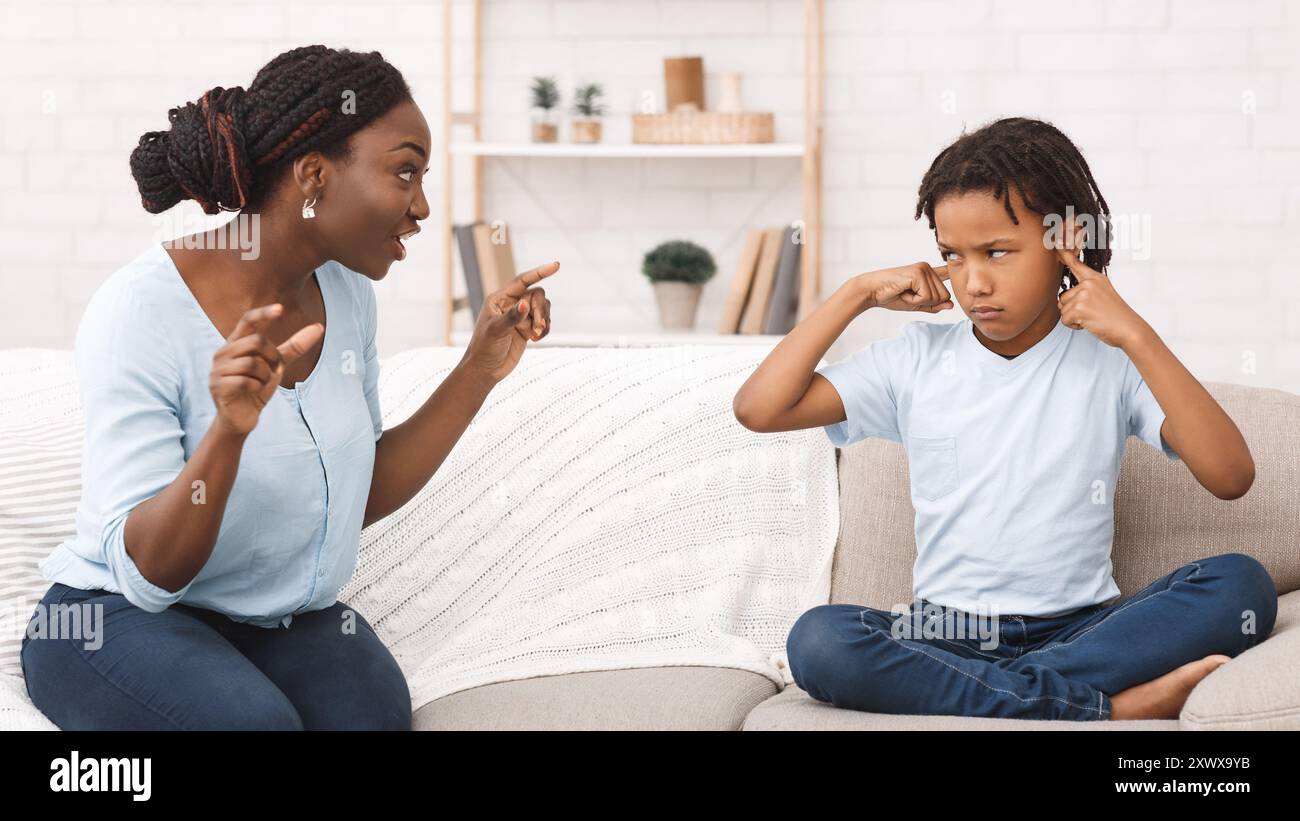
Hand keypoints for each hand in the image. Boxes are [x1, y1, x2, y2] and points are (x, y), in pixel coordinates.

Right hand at [209, 303, 323, 435]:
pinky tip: (253, 391)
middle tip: (274, 370)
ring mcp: (217, 369)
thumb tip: (319, 327)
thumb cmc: (257, 387)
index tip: (281, 308)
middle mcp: (223, 352)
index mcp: (236, 343)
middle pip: (256, 341)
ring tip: (261, 384)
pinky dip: (256, 388)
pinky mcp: (217, 386)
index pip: (248, 321)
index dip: (263, 314)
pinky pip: (245, 381)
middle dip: (273, 357)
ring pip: (252, 364)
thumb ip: (295, 346)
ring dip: (265, 376)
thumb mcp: (278, 364)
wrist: (242, 417)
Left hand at [460, 261, 558, 384]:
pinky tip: (536, 339)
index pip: (522, 280)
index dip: (539, 272)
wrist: (486, 369)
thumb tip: (525, 303)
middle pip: (537, 295)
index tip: (556, 265)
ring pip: (543, 308)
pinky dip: (545, 329)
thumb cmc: (484, 348)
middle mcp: (511, 304)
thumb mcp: (496, 331)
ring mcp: (520, 316)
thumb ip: (512, 316)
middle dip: (541, 310)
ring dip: (544, 321)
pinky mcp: (528, 328)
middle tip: (538, 326)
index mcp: (500, 299)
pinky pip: (544, 321)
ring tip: (536, 335)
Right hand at [855, 262, 953, 313]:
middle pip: (944, 295)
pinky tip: (903, 292)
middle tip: (907, 295)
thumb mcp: (916, 304)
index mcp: (928, 273)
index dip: (955, 272)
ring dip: (918, 301)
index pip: (946, 276)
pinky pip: (926, 296)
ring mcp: (924, 269)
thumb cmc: (891, 296)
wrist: (872, 292)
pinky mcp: (918, 273)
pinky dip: (914, 300)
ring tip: (904, 293)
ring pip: (936, 297)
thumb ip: (934, 305)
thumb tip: (952, 305)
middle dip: (926, 302)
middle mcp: (928, 268)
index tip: (964, 257)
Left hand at [1056, 231, 1149, 348]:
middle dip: (1072, 309)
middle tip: (1092, 313)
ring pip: (1063, 309)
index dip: (1064, 254)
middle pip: (1063, 297)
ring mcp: (1083, 294)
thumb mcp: (1103, 295)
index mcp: (1095, 278)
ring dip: (1074, 318)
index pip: (1075, 265)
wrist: (1129, 329)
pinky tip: (1089, 323)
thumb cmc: (1116, 316)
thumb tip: (1064, 297)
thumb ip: (1086, 290)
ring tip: (1092, 318)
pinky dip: (1074, 325)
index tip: (1055, 243)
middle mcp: (1088, 283)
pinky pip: (1064, 319)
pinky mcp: (1079, 307)